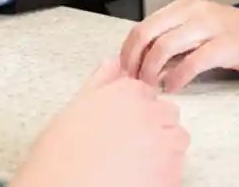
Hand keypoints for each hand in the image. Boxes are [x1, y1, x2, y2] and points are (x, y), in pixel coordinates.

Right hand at [12, 60, 187, 186]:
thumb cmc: (60, 155)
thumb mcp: (75, 108)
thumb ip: (100, 82)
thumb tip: (112, 63)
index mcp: (126, 92)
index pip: (147, 93)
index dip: (135, 111)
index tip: (123, 125)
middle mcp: (150, 112)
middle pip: (166, 114)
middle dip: (154, 127)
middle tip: (128, 147)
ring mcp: (165, 142)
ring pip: (176, 140)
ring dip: (163, 149)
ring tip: (134, 165)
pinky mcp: (173, 172)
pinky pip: (178, 168)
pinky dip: (164, 174)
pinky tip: (138, 179)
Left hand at [120, 0, 238, 92]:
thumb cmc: (230, 35)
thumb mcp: (197, 29)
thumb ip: (172, 40)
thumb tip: (143, 63)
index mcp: (182, 6)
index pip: (144, 25)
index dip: (129, 49)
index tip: (125, 69)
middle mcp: (192, 12)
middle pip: (148, 33)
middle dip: (134, 60)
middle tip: (133, 80)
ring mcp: (209, 27)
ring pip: (165, 46)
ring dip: (151, 70)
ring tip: (151, 85)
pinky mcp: (224, 46)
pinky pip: (191, 62)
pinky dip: (177, 77)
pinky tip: (173, 87)